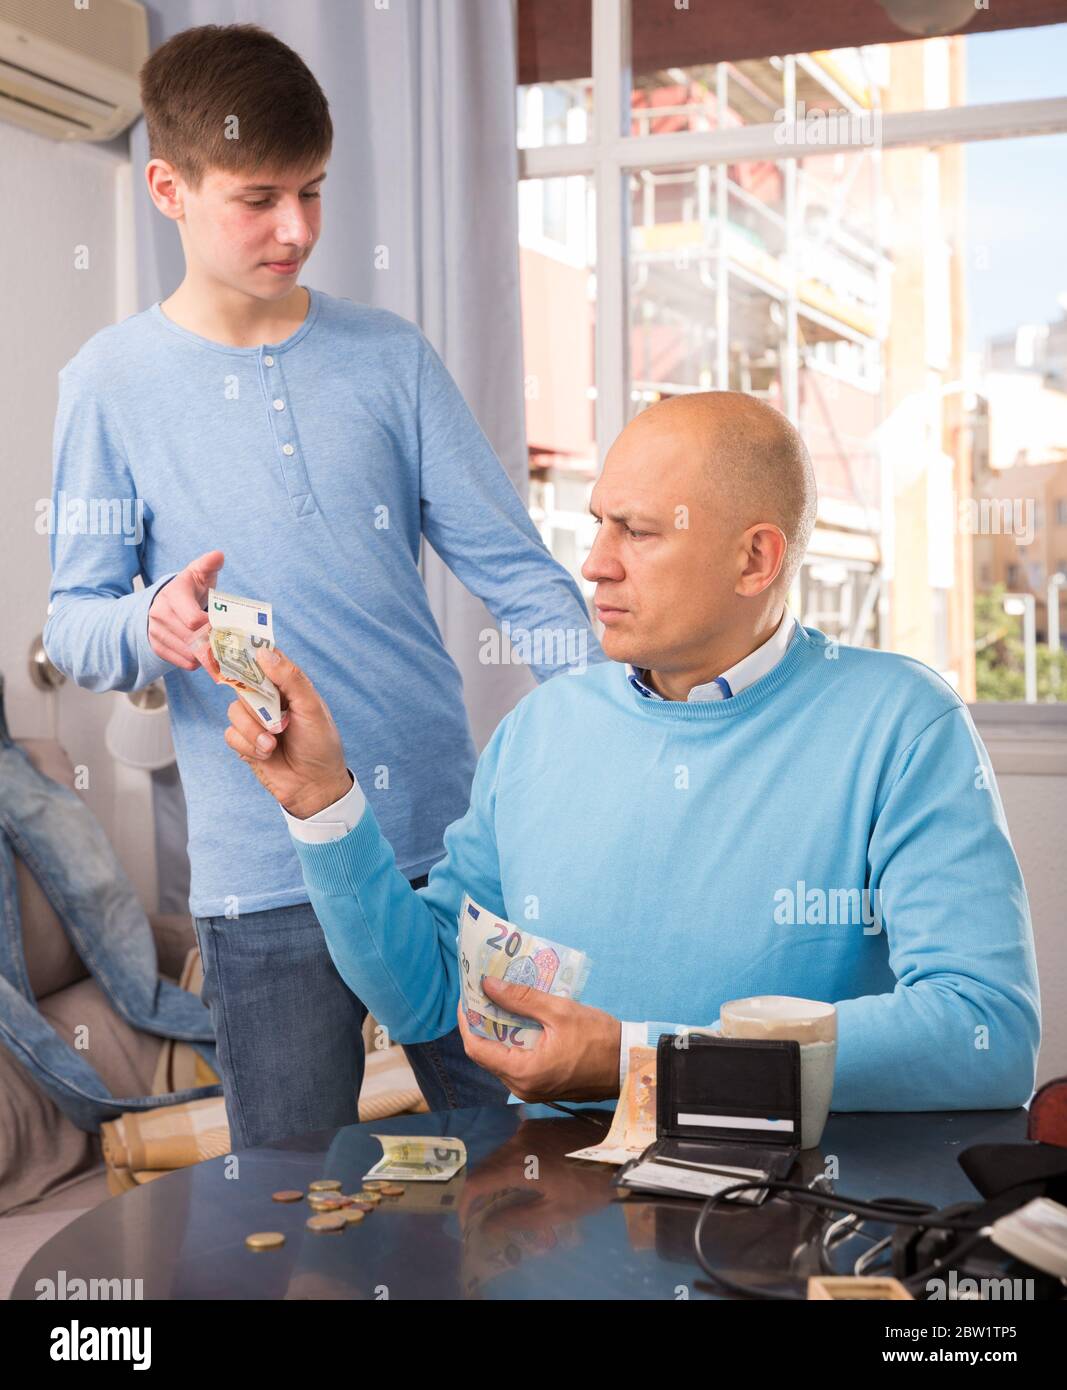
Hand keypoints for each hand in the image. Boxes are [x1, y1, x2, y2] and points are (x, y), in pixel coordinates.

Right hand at [148, 549, 224, 670]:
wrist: (166, 601)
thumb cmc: (190, 588)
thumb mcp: (199, 573)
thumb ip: (208, 565)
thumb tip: (218, 556)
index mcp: (173, 594)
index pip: (194, 620)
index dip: (213, 626)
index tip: (225, 625)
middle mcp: (160, 613)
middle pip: (193, 639)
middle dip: (213, 642)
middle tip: (228, 642)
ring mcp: (156, 631)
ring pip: (189, 654)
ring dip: (207, 655)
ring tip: (219, 648)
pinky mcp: (157, 647)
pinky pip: (182, 663)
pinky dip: (197, 662)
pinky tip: (205, 654)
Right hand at [222, 646, 352, 817]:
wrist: (313, 786)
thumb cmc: (320, 745)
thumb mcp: (312, 709)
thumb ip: (290, 680)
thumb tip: (265, 653)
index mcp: (288, 685)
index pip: (265, 659)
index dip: (249, 651)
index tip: (234, 645)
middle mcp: (269, 699)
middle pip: (242, 684)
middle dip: (255, 704)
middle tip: (274, 720)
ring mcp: (255, 720)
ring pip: (234, 711)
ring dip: (253, 731)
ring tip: (273, 744)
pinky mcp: (245, 742)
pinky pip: (230, 735)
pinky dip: (247, 746)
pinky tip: (266, 754)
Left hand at [457, 977, 620, 1102]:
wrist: (628, 1064)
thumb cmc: (598, 1038)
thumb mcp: (559, 1011)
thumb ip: (521, 999)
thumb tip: (488, 985)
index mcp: (523, 1072)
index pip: (477, 1049)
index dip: (467, 1023)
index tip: (466, 999)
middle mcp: (522, 1087)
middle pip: (487, 1055)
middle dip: (481, 1025)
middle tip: (482, 996)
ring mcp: (532, 1090)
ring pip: (501, 1061)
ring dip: (497, 1033)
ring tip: (498, 1004)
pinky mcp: (543, 1088)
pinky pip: (516, 1065)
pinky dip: (512, 1044)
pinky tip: (518, 1022)